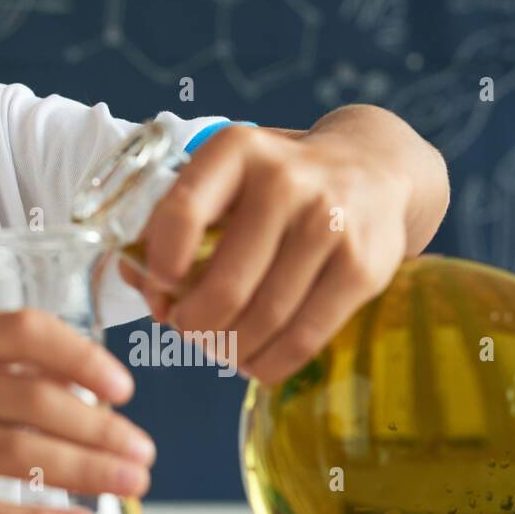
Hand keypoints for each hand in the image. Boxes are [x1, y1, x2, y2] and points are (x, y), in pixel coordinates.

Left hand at [123, 124, 410, 384]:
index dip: (161, 262)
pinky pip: (306, 336)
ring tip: (218, 347)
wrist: (373, 168)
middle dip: (195, 322)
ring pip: (265, 317)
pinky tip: (253, 360)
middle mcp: (285, 182)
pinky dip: (270, 362)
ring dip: (230, 348)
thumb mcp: (225, 179)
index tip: (159, 287)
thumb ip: (172, 223)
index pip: (184, 211)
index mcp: (236, 151)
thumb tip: (141, 286)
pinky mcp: (363, 266)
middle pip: (227, 284)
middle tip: (185, 329)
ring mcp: (330, 224)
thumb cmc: (275, 182)